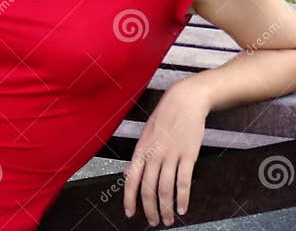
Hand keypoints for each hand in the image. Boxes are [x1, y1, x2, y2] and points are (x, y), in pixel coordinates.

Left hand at [123, 81, 210, 226]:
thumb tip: (133, 172)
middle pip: (149, 188)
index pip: (131, 179)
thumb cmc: (165, 116)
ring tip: (168, 220)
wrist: (185, 100)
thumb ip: (142, 154)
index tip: (130, 214)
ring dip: (166, 208)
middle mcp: (154, 154)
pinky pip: (184, 181)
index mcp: (141, 149)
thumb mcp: (147, 133)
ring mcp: (171, 155)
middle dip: (149, 209)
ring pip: (165, 189)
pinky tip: (182, 208)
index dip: (129, 198)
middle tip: (153, 222)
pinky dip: (183, 198)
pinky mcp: (188, 155)